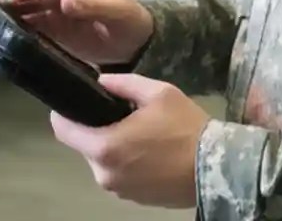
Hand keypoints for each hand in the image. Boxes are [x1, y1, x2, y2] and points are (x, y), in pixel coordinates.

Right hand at [8, 0, 153, 66]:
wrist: (141, 41)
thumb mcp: (117, 12)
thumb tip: (65, 1)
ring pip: (33, 16)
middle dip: (16, 5)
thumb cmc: (132, 20)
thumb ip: (92, 7)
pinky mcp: (61, 35)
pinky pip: (40, 33)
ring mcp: (62, 17)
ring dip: (16, 21)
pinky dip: (26, 36)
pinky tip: (12, 43)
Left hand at [51, 74, 209, 208]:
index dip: (63, 114)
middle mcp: (104, 174)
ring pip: (103, 161)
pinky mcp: (134, 201)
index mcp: (104, 147)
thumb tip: (101, 80)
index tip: (73, 102)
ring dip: (114, 147)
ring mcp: (119, 191)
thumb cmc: (186, 127)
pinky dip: (128, 163)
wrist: (218, 167)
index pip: (62, 130)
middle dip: (97, 129)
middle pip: (85, 145)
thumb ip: (123, 82)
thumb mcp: (158, 93)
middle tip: (122, 115)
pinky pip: (120, 175)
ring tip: (141, 134)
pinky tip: (150, 153)